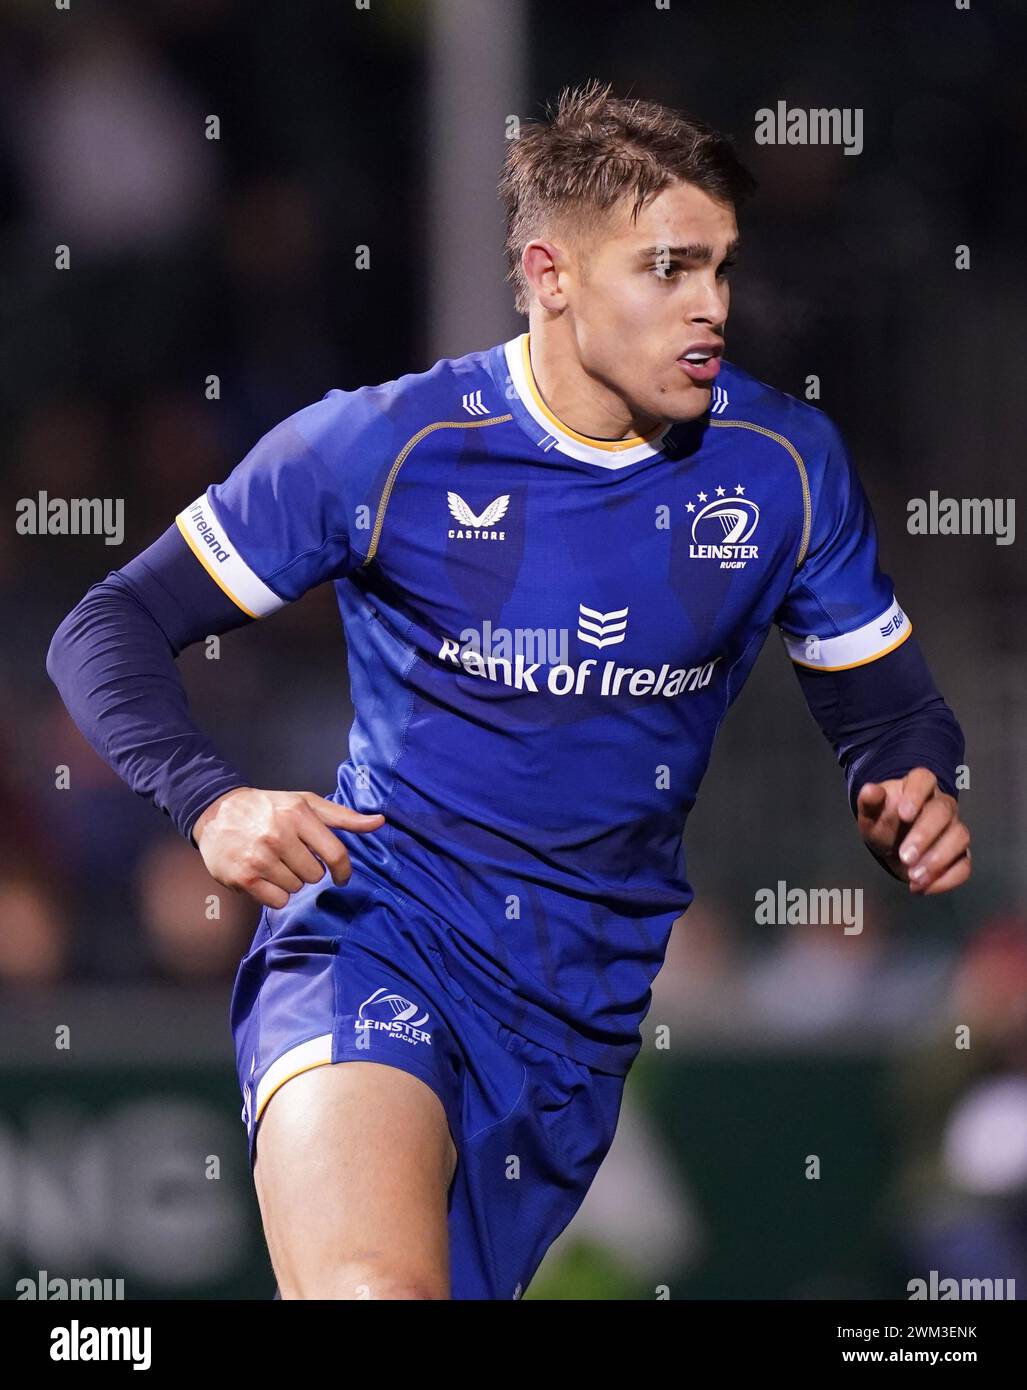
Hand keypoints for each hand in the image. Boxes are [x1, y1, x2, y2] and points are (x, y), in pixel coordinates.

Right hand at [192, 788, 384, 908]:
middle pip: (315, 875)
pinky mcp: (243, 877)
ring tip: (275, 863)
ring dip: (290, 881)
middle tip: (292, 857)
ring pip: (296, 889)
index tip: (341, 876)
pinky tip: (264, 877)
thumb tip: (379, 821)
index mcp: (298, 814)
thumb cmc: (268, 808)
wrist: (217, 813)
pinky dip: (274, 894)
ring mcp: (259, 857)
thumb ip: (343, 817)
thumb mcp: (305, 803)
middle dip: (308, 870)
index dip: (343, 871)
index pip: (335, 854)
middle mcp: (279, 835)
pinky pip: (277, 901)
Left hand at [856, 768, 970, 895]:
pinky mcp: (960, 854)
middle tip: (904, 857)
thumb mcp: (870, 814)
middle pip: (943, 811)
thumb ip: (870, 802)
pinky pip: (965, 865)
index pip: (924, 779)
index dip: (917, 794)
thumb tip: (870, 790)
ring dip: (938, 859)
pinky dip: (946, 879)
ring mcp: (954, 828)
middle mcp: (941, 804)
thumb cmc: (882, 823)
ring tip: (912, 876)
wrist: (891, 845)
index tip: (904, 814)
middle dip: (925, 835)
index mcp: (918, 786)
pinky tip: (923, 887)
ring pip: (960, 836)